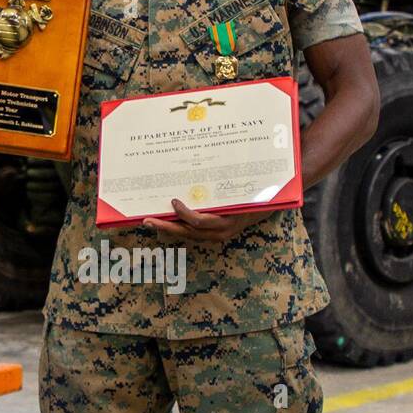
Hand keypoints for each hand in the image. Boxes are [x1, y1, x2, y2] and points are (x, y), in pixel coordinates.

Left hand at [142, 198, 261, 243]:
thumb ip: (222, 189)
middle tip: (148, 221)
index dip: (184, 213)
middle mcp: (219, 232)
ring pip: (187, 234)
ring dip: (168, 228)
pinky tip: (164, 222)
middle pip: (188, 231)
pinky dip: (177, 228)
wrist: (264, 209)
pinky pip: (191, 233)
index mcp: (226, 221)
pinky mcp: (211, 235)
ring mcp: (215, 236)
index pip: (200, 221)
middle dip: (166, 226)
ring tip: (151, 222)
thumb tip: (201, 177)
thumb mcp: (240, 191)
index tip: (174, 201)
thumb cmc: (251, 197)